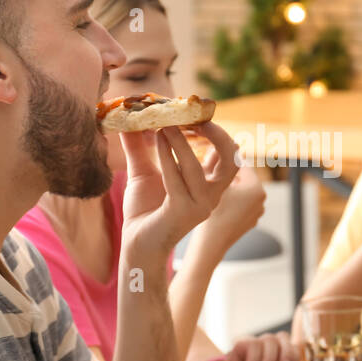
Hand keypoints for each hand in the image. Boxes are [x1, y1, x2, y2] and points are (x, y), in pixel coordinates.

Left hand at [119, 121, 237, 254]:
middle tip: (196, 118)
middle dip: (218, 136)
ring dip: (180, 141)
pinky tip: (156, 140)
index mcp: (209, 186)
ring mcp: (200, 206)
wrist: (136, 245)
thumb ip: (139, 146)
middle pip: (232, 161)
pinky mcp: (183, 212)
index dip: (217, 133)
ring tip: (164, 125)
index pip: (229, 156)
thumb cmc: (145, 211)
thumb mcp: (144, 172)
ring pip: (197, 166)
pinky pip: (177, 178)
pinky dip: (167, 155)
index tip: (196, 115)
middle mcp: (212, 196)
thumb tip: (128, 118)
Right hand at [190, 160, 265, 258]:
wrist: (210, 245)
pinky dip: (230, 201)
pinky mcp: (251, 222)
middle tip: (209, 169)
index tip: (211, 154)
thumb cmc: (211, 214)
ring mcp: (257, 213)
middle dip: (226, 174)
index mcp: (257, 188)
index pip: (240, 164)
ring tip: (210, 183)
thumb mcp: (211, 184)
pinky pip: (240, 205)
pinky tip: (216, 201)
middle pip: (240, 178)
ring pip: (239, 192)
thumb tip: (218, 143)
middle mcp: (262, 200)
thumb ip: (216, 162)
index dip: (224, 158)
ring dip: (227, 187)